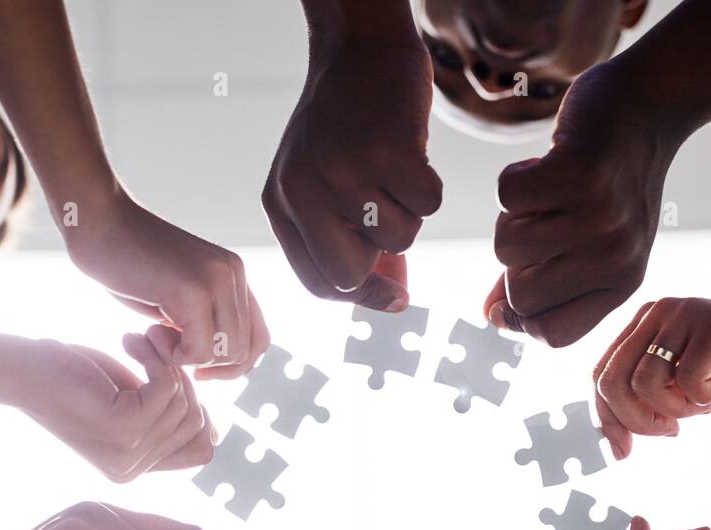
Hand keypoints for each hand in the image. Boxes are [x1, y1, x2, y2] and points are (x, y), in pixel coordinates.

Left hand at [8, 335, 213, 481]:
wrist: (19, 369)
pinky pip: (167, 389)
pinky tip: (131, 341)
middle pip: (197, 426)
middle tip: (152, 347)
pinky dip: (156, 358)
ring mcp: (126, 454)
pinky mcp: (122, 427)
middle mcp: (130, 472)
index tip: (171, 375)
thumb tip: (215, 432)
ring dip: (166, 361)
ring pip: (184, 405)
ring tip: (138, 340)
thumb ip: (167, 422)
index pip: (201, 452)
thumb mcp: (131, 404)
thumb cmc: (72, 378)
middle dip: (183, 380)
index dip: (198, 410)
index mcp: (133, 471)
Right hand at [65, 189, 269, 378]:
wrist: (95, 219)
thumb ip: (202, 319)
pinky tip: (148, 331)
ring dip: (187, 358)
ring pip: (226, 353)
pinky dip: (172, 355)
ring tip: (155, 335)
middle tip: (168, 347)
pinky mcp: (193, 291)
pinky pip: (198, 350)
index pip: (258, 338)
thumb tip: (215, 358)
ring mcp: (216, 281)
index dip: (234, 365)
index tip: (199, 368)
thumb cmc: (124, 259)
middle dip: (209, 365)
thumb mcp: (175, 294)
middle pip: (245, 350)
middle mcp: (232, 275)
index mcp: (232, 275)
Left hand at [263, 38, 442, 310]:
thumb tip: (396, 302)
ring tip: (392, 167)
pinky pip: (428, 204)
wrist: (361, 47)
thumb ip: (346, 240)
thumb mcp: (325, 181)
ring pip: (399, 238)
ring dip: (409, 210)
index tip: (393, 297)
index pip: (316, 282)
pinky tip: (411, 152)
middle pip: (349, 273)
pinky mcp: (387, 152)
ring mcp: (343, 171)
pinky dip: (430, 184)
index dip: (358, 294)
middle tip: (387, 212)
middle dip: (381, 256)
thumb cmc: (348, 125)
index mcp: (280, 202)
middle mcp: (302, 190)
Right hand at [485, 65, 679, 346]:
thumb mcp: (590, 242)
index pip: (551, 336)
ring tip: (544, 194)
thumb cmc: (608, 181)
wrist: (648, 105)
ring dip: (511, 216)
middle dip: (514, 261)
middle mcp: (617, 258)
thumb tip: (491, 316)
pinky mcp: (581, 172)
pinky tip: (542, 164)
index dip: (524, 314)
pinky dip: (512, 177)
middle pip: (522, 296)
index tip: (523, 278)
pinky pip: (507, 196)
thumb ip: (541, 282)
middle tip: (539, 224)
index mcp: (622, 283)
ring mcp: (601, 217)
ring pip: (508, 246)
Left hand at [594, 293, 710, 458]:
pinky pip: (686, 379)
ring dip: (671, 410)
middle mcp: (657, 312)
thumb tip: (613, 438)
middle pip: (613, 381)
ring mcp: (684, 314)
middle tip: (668, 431)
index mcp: (642, 323)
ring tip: (697, 408)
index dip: (606, 419)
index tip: (623, 451)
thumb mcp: (681, 381)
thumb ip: (647, 396)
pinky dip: (699, 399)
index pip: (600, 375)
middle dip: (635, 421)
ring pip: (645, 383)